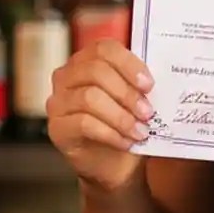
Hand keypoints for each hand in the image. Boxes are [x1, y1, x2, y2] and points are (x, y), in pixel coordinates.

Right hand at [48, 39, 155, 194]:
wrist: (114, 163)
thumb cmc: (125, 124)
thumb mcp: (135, 98)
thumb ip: (139, 84)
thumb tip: (156, 80)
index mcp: (88, 60)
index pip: (104, 49)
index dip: (128, 64)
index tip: (149, 85)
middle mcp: (67, 76)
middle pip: (96, 71)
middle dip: (127, 93)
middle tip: (148, 113)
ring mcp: (58, 102)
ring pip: (89, 98)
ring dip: (121, 116)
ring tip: (140, 131)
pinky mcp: (57, 127)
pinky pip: (84, 123)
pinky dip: (111, 133)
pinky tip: (126, 142)